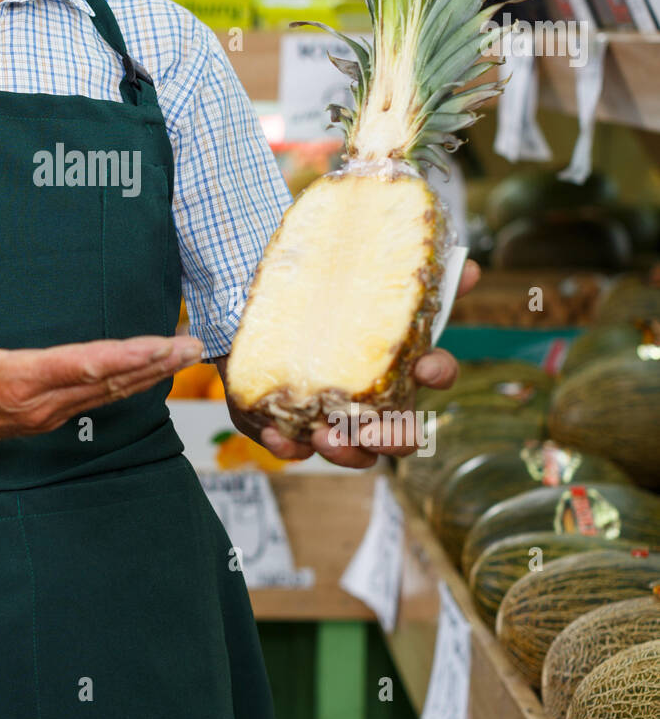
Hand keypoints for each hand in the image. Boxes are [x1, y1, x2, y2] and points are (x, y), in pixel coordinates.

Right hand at [0, 273, 203, 461]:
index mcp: (20, 382)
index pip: (87, 365)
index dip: (128, 355)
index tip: (163, 344)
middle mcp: (41, 403)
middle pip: (111, 382)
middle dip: (156, 364)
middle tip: (195, 347)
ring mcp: (45, 414)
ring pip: (109, 394)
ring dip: (149, 375)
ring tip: (183, 357)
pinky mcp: (43, 417)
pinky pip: (97, 400)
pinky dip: (126, 385)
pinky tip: (145, 375)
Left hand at [218, 258, 481, 470]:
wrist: (250, 291)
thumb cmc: (317, 289)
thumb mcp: (358, 271)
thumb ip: (407, 269)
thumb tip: (468, 266)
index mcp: (396, 358)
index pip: (435, 373)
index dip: (438, 372)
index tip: (426, 366)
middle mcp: (371, 394)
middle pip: (400, 434)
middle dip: (393, 439)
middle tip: (373, 433)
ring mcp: (331, 412)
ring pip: (353, 452)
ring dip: (344, 452)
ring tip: (323, 434)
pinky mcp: (290, 421)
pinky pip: (295, 448)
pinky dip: (288, 448)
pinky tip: (276, 435)